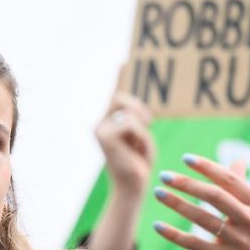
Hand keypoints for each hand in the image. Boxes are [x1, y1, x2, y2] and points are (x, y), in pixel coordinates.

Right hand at [87, 91, 155, 249]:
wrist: (132, 188)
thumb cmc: (139, 165)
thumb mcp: (141, 138)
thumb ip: (138, 121)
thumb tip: (140, 111)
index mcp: (110, 122)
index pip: (115, 94)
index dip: (120, 77)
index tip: (125, 61)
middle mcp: (100, 123)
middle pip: (121, 97)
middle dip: (138, 108)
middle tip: (149, 122)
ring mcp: (100, 128)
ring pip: (128, 112)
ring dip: (141, 129)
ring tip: (139, 146)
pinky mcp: (103, 135)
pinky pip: (131, 124)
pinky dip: (140, 136)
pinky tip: (136, 150)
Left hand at [152, 154, 249, 249]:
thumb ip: (243, 189)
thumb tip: (238, 160)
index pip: (230, 179)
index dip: (207, 167)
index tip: (185, 158)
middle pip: (215, 196)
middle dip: (187, 183)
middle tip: (164, 176)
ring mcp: (239, 241)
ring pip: (202, 218)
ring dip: (177, 204)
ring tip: (158, 193)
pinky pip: (195, 244)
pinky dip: (174, 235)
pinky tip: (158, 226)